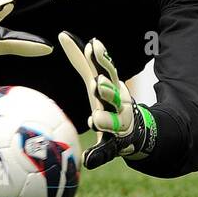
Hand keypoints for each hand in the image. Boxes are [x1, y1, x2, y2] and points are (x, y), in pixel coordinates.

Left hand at [59, 32, 156, 169]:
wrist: (135, 129)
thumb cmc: (109, 100)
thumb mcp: (96, 79)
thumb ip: (81, 60)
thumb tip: (62, 35)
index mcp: (112, 87)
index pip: (107, 68)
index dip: (101, 57)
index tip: (93, 44)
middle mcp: (118, 104)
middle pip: (113, 94)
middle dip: (107, 88)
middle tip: (97, 83)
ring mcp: (119, 125)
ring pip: (113, 122)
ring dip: (106, 120)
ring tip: (95, 119)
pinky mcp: (115, 144)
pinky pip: (106, 151)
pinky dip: (97, 155)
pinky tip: (88, 161)